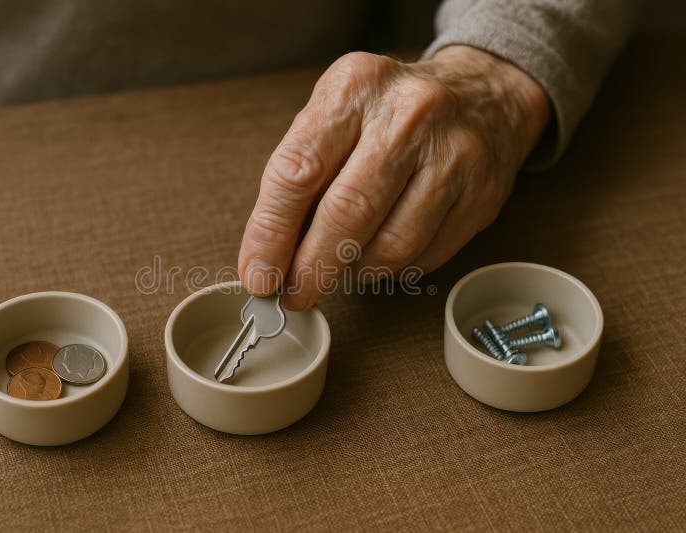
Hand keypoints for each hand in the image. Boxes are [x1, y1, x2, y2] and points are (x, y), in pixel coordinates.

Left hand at [238, 45, 549, 309]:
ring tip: (341, 269)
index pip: (297, 171)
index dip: (270, 234)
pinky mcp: (482, 194)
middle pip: (347, 213)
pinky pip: (426, 255)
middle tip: (294, 294)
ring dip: (355, 271)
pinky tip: (380, 256)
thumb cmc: (388, 115)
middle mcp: (407, 115)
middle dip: (312, 268)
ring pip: (392, 244)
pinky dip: (392, 269)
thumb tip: (268, 257)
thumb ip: (300, 176)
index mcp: (354, 88)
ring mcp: (453, 154)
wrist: (482, 97)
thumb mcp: (335, 116)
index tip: (258, 276)